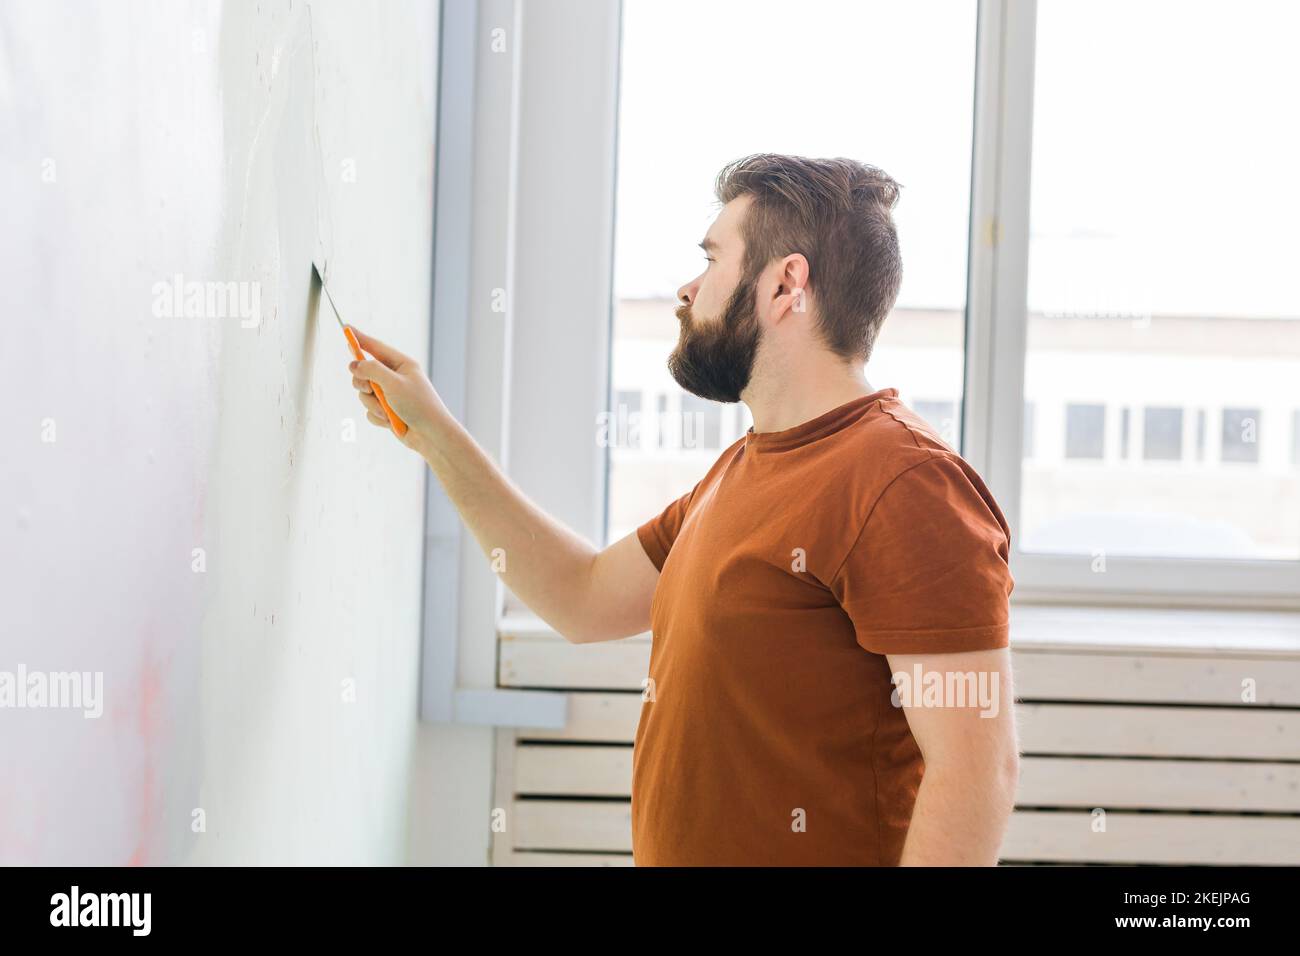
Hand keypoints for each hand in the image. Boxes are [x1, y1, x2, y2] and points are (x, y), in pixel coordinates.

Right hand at [348, 328, 448, 450]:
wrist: (431, 436)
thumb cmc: (419, 406)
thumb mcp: (393, 383)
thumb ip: (371, 370)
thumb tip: (354, 365)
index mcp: (402, 364)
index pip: (376, 347)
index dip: (360, 339)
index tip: (346, 328)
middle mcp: (395, 378)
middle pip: (364, 372)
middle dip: (363, 382)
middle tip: (369, 388)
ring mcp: (391, 395)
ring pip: (364, 394)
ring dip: (373, 404)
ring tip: (387, 411)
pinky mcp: (387, 411)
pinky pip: (369, 410)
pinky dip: (377, 416)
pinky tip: (391, 421)